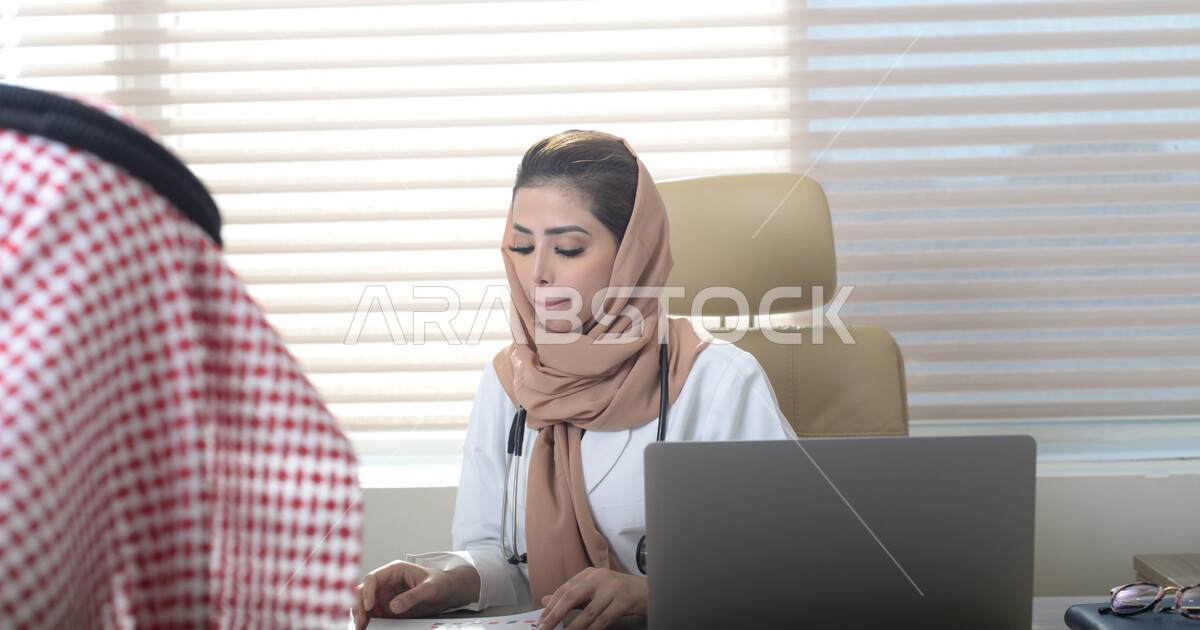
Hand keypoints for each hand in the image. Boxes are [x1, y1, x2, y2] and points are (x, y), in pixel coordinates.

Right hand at [351, 561, 480, 628]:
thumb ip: (412, 596)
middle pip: (364, 591)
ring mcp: (386, 595)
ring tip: (361, 627)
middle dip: (359, 605)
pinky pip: (374, 614)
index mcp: (395, 570)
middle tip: (360, 621)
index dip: (368, 591)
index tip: (369, 606)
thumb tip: (393, 606)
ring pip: (366, 604)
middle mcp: (387, 582)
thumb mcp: (430, 588)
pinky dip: (369, 621)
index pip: (373, 578)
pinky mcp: (389, 608)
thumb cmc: (441, 583)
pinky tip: (367, 627)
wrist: (448, 592)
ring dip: (361, 615)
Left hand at [535, 567, 646, 629]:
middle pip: (571, 597)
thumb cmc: (620, 593)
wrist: (648, 591)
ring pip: (587, 611)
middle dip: (554, 615)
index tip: (540, 622)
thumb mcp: (594, 591)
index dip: (550, 607)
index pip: (564, 590)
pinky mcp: (623, 600)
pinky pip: (603, 619)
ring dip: (572, 628)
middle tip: (543, 629)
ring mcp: (612, 588)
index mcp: (589, 574)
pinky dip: (591, 629)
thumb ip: (572, 596)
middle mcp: (599, 578)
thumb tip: (546, 600)